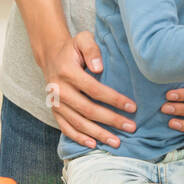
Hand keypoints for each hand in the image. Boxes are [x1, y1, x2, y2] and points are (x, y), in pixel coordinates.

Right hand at [40, 30, 136, 149]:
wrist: (51, 56)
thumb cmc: (72, 48)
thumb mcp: (82, 39)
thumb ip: (92, 50)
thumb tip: (99, 67)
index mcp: (67, 72)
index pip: (94, 89)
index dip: (114, 99)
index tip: (132, 107)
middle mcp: (59, 90)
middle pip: (88, 110)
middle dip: (111, 120)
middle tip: (131, 127)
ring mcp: (55, 103)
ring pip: (78, 123)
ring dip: (98, 134)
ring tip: (117, 142)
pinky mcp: (54, 111)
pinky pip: (66, 128)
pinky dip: (79, 138)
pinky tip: (94, 144)